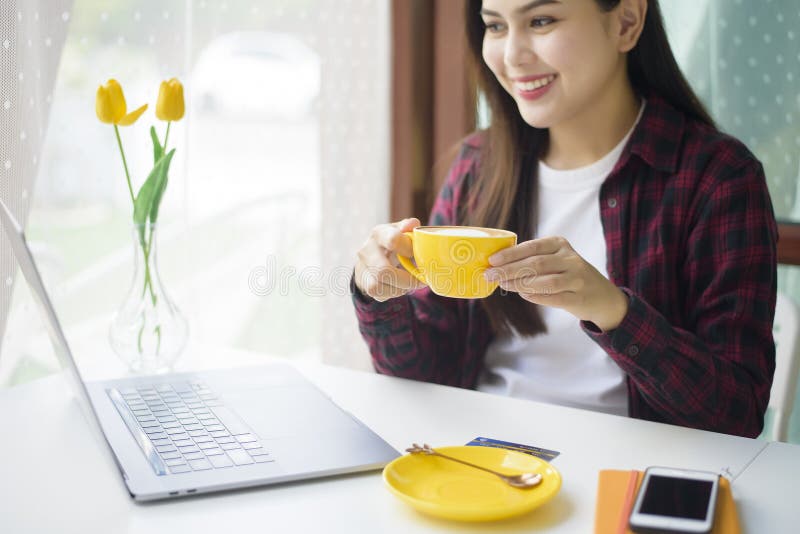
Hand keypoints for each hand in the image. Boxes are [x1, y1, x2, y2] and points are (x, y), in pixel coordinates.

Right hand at [354, 218, 426, 301]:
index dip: (408, 249)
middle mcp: (367, 250)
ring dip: (401, 288)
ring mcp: (363, 268)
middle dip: (407, 279)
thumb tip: (413, 224)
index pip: (392, 240)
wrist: (371, 255)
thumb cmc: (392, 241)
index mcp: (378, 234)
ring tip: (409, 282)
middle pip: (384, 271)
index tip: (415, 254)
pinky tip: (400, 286)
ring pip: (380, 286)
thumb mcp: (399, 230)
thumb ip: (408, 227)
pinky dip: (395, 293)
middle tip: (420, 280)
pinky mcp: (365, 284)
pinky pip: (381, 295)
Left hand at [485, 236, 628, 330]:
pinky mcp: (579, 297)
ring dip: (520, 284)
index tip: (492, 260)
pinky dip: (536, 296)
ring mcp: (577, 278)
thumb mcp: (555, 259)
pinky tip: (523, 294)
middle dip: (509, 270)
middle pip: (536, 264)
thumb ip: (532, 260)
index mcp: (560, 244)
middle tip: (490, 276)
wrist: (601, 296)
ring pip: (545, 281)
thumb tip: (497, 266)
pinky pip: (554, 297)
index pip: (532, 247)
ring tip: (503, 285)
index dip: (511, 254)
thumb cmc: (568, 275)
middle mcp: (570, 259)